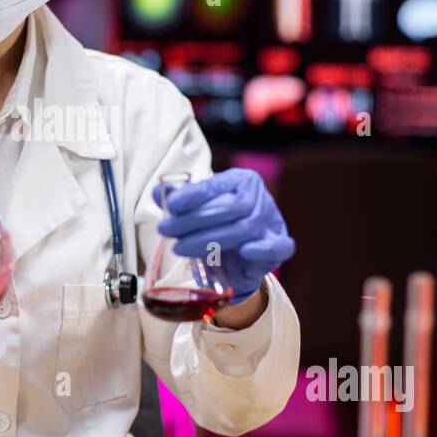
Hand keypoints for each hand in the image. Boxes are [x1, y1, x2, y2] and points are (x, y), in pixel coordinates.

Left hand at [154, 168, 295, 304]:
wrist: (241, 256)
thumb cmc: (218, 225)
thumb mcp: (197, 209)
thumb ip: (179, 200)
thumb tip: (157, 192)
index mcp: (240, 181)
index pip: (215, 186)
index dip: (193, 195)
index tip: (172, 205)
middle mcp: (258, 198)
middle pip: (228, 207)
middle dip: (194, 220)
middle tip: (166, 230)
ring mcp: (271, 221)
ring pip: (244, 229)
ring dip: (209, 239)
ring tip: (181, 247)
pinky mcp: (279, 245)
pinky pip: (277, 246)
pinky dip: (262, 249)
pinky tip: (244, 252)